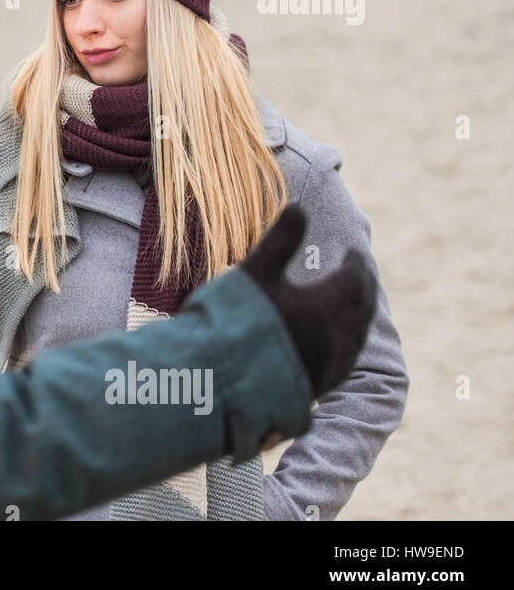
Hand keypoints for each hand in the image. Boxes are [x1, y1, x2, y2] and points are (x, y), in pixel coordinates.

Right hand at [240, 205, 376, 399]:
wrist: (226, 379)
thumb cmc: (239, 320)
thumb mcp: (256, 272)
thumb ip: (281, 240)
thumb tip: (298, 206)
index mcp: (331, 303)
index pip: (357, 277)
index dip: (357, 262)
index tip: (354, 253)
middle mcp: (341, 334)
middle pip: (363, 305)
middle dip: (363, 286)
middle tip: (358, 275)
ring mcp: (334, 363)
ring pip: (357, 333)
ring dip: (357, 315)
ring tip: (349, 305)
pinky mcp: (322, 383)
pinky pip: (345, 356)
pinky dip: (346, 339)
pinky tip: (332, 339)